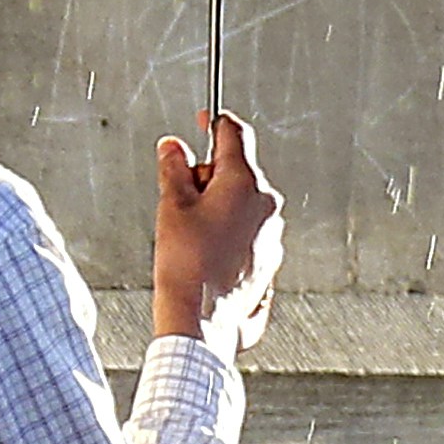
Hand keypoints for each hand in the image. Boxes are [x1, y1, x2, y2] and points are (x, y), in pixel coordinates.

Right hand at [153, 111, 281, 350]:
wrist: (200, 323)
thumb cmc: (187, 266)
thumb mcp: (171, 206)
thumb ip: (173, 168)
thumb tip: (173, 147)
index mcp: (246, 184)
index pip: (234, 134)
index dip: (214, 122)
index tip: (203, 119)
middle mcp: (267, 207)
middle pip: (237, 171)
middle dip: (208, 176)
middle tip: (180, 197)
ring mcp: (272, 236)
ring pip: (242, 204)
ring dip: (216, 207)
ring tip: (190, 234)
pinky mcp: (268, 262)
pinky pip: (246, 234)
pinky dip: (226, 234)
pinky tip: (204, 254)